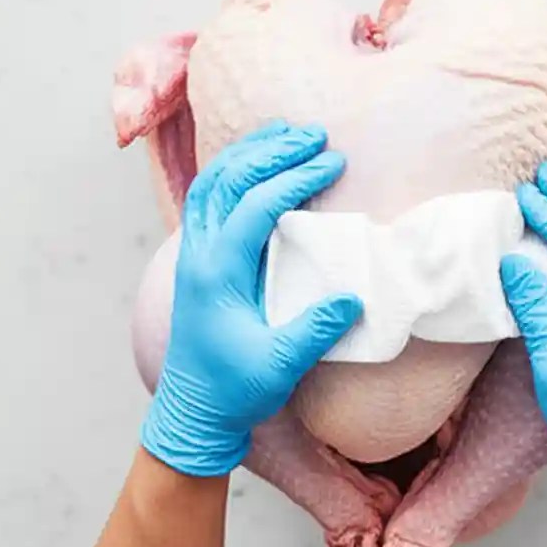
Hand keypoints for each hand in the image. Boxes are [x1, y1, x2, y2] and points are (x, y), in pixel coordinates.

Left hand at [141, 121, 363, 475]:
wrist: (192, 413)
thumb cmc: (234, 391)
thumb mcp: (279, 366)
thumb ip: (316, 330)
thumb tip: (354, 298)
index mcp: (216, 273)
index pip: (256, 206)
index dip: (296, 178)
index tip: (334, 162)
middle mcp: (198, 255)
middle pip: (229, 180)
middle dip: (273, 150)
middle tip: (315, 134)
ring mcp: (194, 255)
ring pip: (213, 183)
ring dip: (249, 153)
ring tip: (286, 133)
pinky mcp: (198, 261)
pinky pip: (209, 200)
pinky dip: (234, 172)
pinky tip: (259, 165)